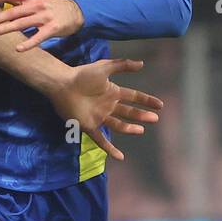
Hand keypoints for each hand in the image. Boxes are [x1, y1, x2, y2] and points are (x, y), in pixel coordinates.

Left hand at [0, 0, 84, 50]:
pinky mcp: (52, 28)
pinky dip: (28, 43)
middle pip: (13, 11)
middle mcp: (37, 4)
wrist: (75, 12)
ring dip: (6, 29)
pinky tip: (18, 49)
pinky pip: (38, 37)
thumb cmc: (49, 5)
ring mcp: (45, 16)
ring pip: (22, 24)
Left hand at [47, 58, 161, 160]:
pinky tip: (120, 156)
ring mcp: (99, 117)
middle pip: (128, 112)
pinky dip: (110, 148)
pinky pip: (101, 140)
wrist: (62, 84)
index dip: (146, 101)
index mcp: (112, 92)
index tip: (159, 105)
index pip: (133, 97)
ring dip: (130, 128)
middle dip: (141, 116)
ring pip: (118, 125)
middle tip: (155, 119)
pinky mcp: (89, 126)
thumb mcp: (105, 67)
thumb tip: (141, 64)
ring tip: (141, 130)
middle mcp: (108, 106)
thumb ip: (122, 65)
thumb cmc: (82, 75)